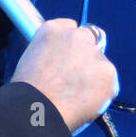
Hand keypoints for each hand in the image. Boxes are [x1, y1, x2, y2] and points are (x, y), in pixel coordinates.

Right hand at [10, 19, 118, 135]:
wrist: (36, 108)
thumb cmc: (27, 93)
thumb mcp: (31, 61)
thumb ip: (51, 55)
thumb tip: (62, 64)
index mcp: (53, 30)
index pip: (71, 27)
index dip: (72, 44)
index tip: (70, 56)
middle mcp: (76, 36)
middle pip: (92, 39)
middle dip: (88, 55)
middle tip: (80, 78)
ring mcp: (94, 53)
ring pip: (101, 65)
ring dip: (94, 77)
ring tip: (75, 98)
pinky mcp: (108, 71)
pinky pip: (109, 84)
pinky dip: (101, 95)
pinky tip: (83, 104)